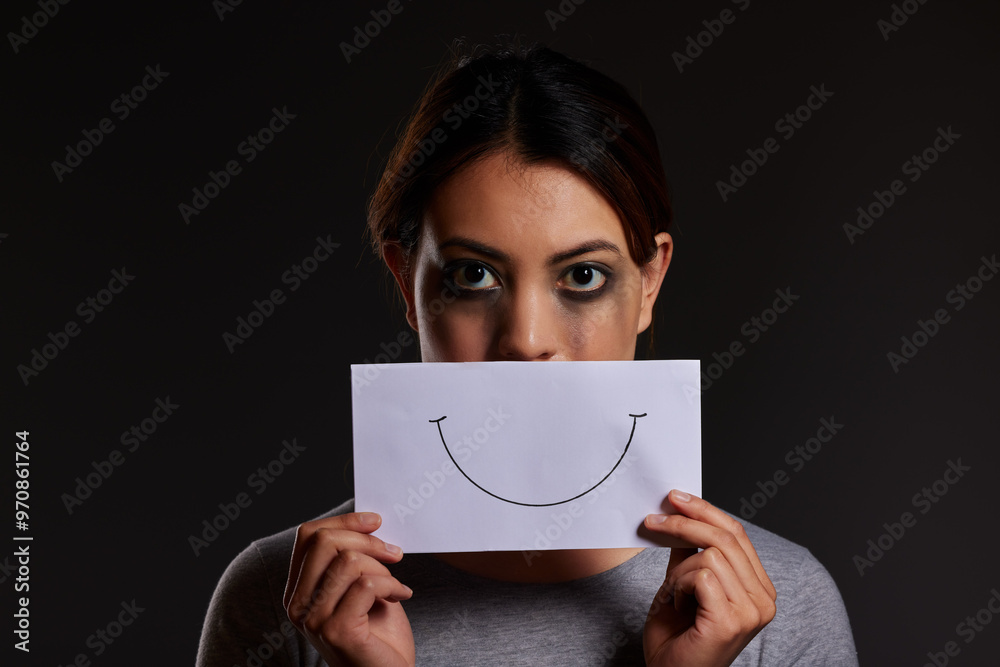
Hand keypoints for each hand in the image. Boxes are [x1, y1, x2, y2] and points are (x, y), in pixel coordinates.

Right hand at [283, 512, 414, 665]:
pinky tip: (402, 596)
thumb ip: (352, 558)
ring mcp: (314, 619)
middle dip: (368, 541)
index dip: (344, 521)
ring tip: (394, 585)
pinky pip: (367, 585)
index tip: (376, 521)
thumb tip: (368, 521)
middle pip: (325, 541)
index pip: (308, 536)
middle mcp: (298, 605)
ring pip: (349, 561)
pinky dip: (393, 585)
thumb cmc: (378, 633)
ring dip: (383, 568)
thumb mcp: (359, 587)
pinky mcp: (337, 631)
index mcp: (298, 590)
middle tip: (394, 554)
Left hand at [641, 491, 776, 666]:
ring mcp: (751, 611)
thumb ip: (688, 552)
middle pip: (726, 537)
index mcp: (759, 588)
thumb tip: (679, 512)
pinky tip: (677, 604)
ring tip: (673, 594)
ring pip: (711, 554)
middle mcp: (764, 599)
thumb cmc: (676, 639)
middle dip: (685, 522)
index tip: (676, 497)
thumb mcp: (683, 584)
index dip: (706, 510)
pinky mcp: (731, 620)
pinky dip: (680, 584)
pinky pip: (702, 575)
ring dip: (679, 570)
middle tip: (653, 520)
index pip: (737, 534)